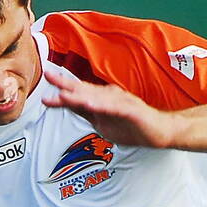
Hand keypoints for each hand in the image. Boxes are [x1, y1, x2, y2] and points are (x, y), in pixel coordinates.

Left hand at [43, 63, 179, 149]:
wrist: (160, 131)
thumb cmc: (133, 126)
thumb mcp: (105, 123)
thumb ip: (90, 115)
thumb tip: (76, 109)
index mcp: (102, 101)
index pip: (78, 95)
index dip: (62, 89)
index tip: (46, 84)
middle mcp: (110, 98)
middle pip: (84, 90)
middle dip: (65, 84)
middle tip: (48, 75)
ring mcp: (121, 103)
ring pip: (96, 98)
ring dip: (79, 96)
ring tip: (63, 94)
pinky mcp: (131, 112)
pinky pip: (115, 109)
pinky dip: (102, 106)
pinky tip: (91, 105)